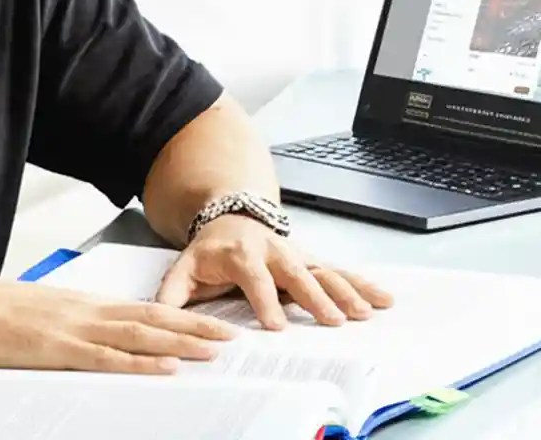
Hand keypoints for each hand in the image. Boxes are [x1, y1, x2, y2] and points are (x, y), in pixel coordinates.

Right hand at [0, 280, 240, 374]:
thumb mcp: (47, 313)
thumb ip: (76, 324)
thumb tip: (101, 338)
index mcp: (88, 304)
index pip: (146, 310)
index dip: (183, 317)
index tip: (212, 324)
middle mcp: (90, 312)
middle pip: (155, 318)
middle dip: (197, 327)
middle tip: (232, 336)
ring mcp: (78, 330)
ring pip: (141, 336)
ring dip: (180, 343)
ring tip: (213, 351)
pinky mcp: (61, 350)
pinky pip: (109, 359)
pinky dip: (141, 364)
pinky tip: (165, 368)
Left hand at [155, 214, 393, 330]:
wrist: (231, 216)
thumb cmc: (210, 250)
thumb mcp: (185, 267)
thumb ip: (172, 293)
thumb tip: (158, 315)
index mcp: (241, 253)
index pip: (254, 277)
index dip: (265, 299)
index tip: (276, 324)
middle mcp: (274, 251)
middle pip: (297, 274)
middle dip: (316, 297)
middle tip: (332, 321)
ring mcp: (297, 254)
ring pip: (325, 272)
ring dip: (346, 292)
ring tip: (365, 312)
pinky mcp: (312, 259)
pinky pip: (340, 271)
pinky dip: (362, 284)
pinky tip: (382, 299)